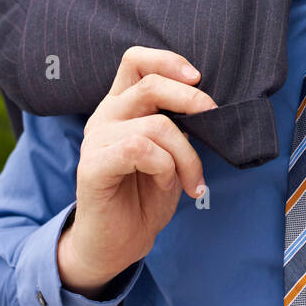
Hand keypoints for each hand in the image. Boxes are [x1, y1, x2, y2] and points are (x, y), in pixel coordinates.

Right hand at [57, 46, 216, 296]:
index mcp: (121, 106)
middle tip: (213, 120)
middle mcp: (105, 116)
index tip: (197, 78)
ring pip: (155, 125)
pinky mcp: (92, 166)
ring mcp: (95, 140)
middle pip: (149, 84)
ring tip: (193, 181)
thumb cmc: (145, 197)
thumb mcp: (170, 154)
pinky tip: (168, 185)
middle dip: (190, 100)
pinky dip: (165, 167)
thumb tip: (205, 105)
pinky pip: (139, 150)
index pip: (135, 61)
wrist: (118, 244)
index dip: (168, 61)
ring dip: (186, 155)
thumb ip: (177, 125)